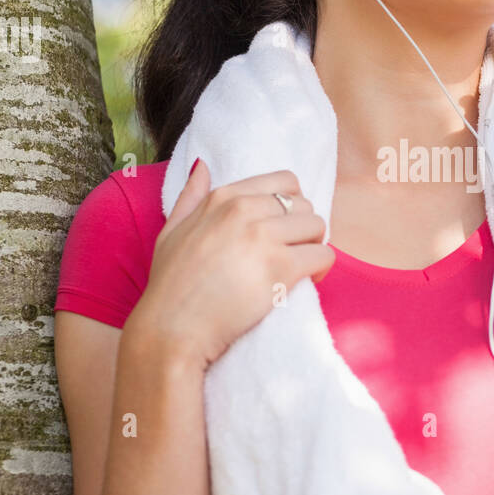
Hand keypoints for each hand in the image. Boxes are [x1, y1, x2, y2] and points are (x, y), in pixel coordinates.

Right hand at [132, 159, 335, 370]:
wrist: (171, 329)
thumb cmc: (170, 286)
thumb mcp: (171, 231)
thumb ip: (190, 196)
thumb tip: (203, 165)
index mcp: (222, 198)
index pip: (284, 181)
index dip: (291, 206)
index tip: (284, 229)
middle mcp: (243, 210)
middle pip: (304, 205)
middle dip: (303, 228)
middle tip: (293, 252)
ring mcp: (262, 237)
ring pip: (317, 226)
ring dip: (314, 246)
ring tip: (301, 266)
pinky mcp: (279, 268)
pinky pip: (323, 255)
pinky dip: (322, 268)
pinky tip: (309, 280)